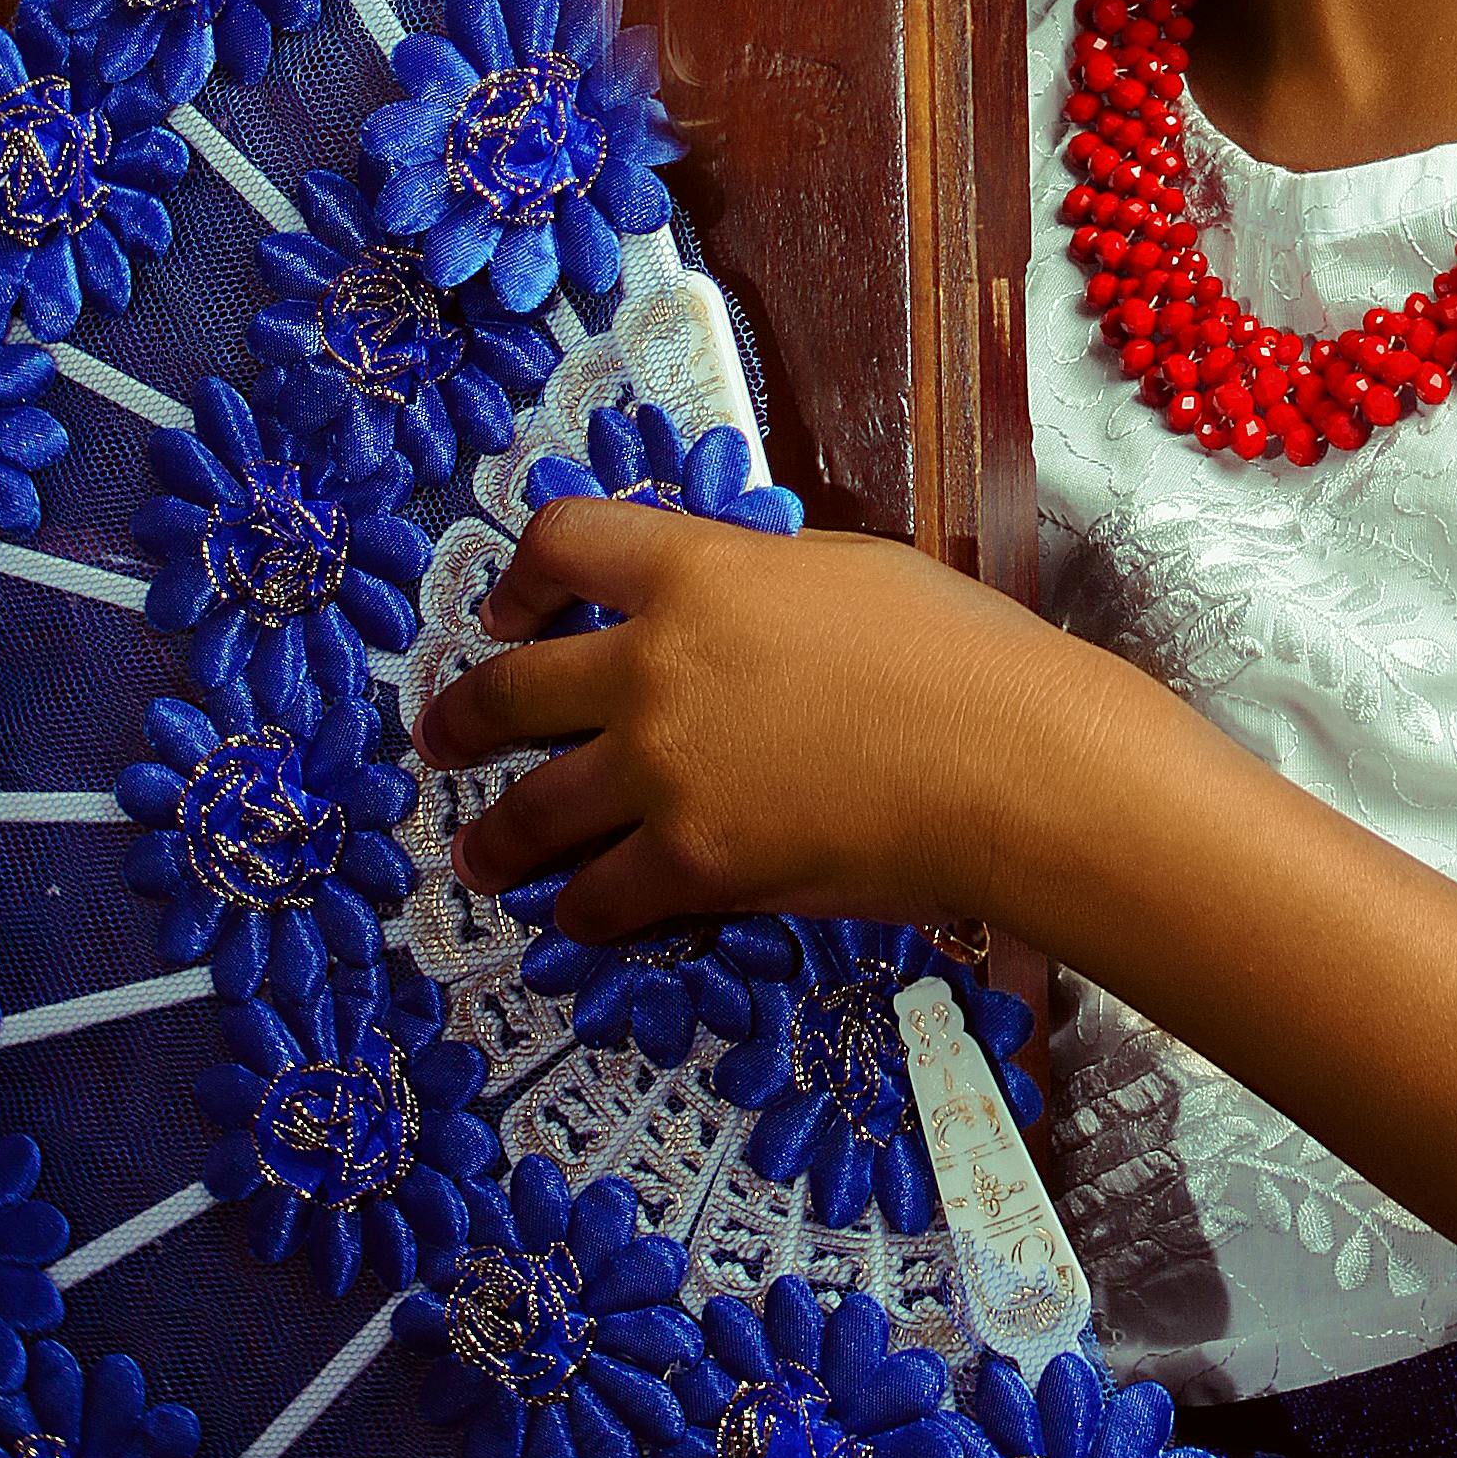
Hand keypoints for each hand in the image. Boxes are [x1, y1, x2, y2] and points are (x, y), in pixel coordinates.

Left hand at [411, 494, 1063, 940]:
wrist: (1011, 763)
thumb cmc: (960, 652)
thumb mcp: (845, 569)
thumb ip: (754, 580)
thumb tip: (717, 604)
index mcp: (696, 569)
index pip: (561, 544)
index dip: (517, 581)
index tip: (508, 616)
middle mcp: (653, 663)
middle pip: (511, 689)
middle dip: (464, 720)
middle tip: (445, 740)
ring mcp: (662, 769)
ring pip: (532, 809)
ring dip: (494, 836)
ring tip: (480, 854)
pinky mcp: (691, 863)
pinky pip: (597, 896)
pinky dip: (580, 908)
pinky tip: (576, 912)